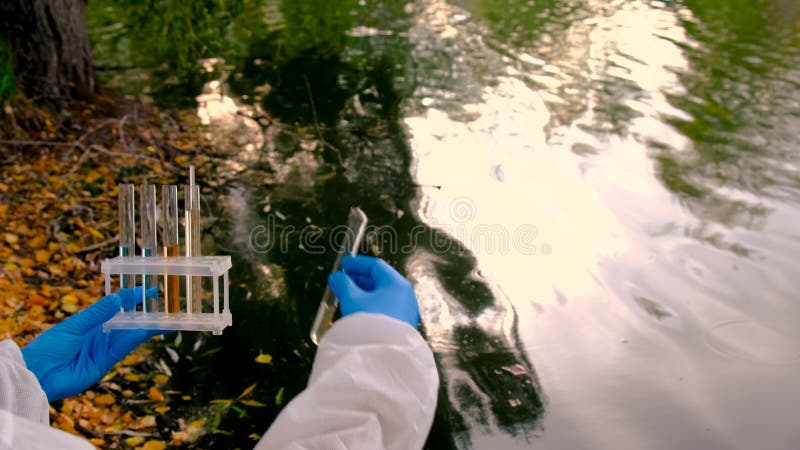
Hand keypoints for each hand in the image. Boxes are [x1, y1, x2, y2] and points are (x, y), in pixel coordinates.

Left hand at [22, 287, 160, 400]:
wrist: (37, 374)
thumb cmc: (48, 347)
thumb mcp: (73, 326)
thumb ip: (97, 314)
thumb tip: (117, 298)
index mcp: (91, 322)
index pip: (116, 307)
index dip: (131, 298)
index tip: (147, 290)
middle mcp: (99, 335)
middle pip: (126, 322)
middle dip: (144, 313)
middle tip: (164, 305)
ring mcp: (102, 349)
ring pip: (128, 336)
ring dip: (144, 327)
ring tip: (162, 319)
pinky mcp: (103, 364)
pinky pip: (121, 349)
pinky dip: (133, 340)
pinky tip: (145, 331)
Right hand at [328, 254, 418, 327]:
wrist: (384, 354)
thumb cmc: (370, 321)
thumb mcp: (352, 299)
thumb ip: (342, 284)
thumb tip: (336, 277)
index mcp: (397, 283)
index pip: (376, 266)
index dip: (358, 264)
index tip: (344, 264)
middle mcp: (405, 295)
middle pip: (380, 280)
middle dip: (359, 279)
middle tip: (343, 279)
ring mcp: (405, 311)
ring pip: (382, 296)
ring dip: (364, 293)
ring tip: (347, 295)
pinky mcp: (402, 325)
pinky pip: (385, 308)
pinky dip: (371, 305)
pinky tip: (358, 310)